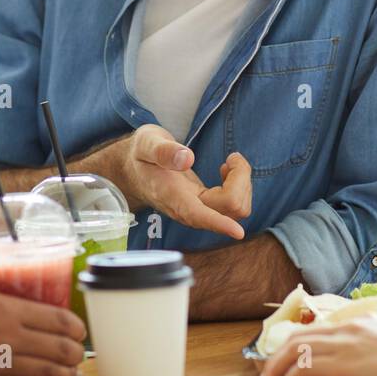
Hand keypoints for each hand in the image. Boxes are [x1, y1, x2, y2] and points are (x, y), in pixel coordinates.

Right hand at [0, 283, 85, 375]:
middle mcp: (1, 333)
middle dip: (72, 351)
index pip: (53, 316)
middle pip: (54, 345)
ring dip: (59, 371)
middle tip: (78, 353)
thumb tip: (5, 308)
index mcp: (0, 305)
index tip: (80, 328)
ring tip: (70, 372)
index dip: (73, 325)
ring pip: (39, 369)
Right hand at [115, 124, 251, 238]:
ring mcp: (199, 211)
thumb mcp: (147, 143)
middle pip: (230, 207)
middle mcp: (188, 210)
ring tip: (229, 162)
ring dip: (243, 183)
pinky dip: (240, 186)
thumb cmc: (141, 154)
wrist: (134, 169)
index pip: (198, 215)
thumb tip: (187, 159)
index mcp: (173, 196)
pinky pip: (235, 205)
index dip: (219, 223)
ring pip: (237, 208)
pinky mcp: (207, 207)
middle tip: (231, 157)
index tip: (237, 232)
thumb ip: (164, 151)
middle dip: (241, 180)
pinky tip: (225, 171)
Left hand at [256, 315, 376, 375]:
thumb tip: (355, 369)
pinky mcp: (350, 363)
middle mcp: (353, 327)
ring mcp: (350, 342)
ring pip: (297, 349)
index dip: (293, 345)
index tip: (280, 361)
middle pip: (300, 336)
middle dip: (278, 356)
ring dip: (278, 369)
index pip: (316, 328)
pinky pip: (307, 366)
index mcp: (363, 324)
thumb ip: (370, 357)